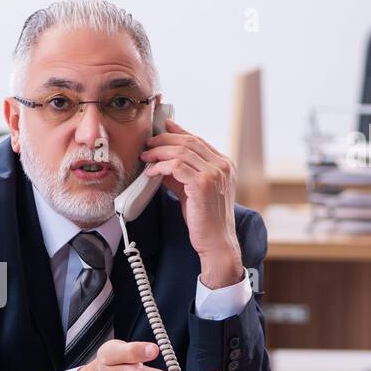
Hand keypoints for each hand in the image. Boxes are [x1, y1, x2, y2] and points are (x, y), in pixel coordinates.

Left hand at [140, 119, 243, 288]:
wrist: (216, 242)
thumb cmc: (205, 219)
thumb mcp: (193, 190)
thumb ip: (181, 174)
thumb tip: (161, 162)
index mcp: (224, 165)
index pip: (198, 140)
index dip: (178, 132)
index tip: (163, 127)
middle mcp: (222, 166)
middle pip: (189, 141)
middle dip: (164, 140)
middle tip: (148, 143)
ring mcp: (214, 174)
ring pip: (181, 151)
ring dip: (159, 152)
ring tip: (146, 157)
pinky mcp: (202, 184)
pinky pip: (176, 166)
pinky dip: (160, 167)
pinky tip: (151, 172)